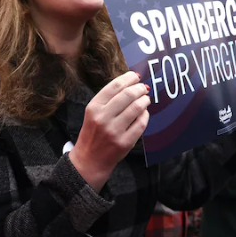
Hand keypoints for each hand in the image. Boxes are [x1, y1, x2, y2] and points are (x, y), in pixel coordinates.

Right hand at [68, 71, 149, 191]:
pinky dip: (145, 115)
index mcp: (93, 107)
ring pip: (137, 108)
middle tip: (143, 88)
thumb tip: (131, 83)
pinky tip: (144, 113)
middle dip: (139, 89)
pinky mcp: (124, 142)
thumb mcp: (93, 113)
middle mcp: (102, 118)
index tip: (135, 76)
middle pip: (128, 95)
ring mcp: (114, 131)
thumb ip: (108, 99)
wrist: (89, 160)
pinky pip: (141, 123)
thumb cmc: (93, 133)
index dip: (128, 78)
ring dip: (145, 100)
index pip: (114, 86)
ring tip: (146, 99)